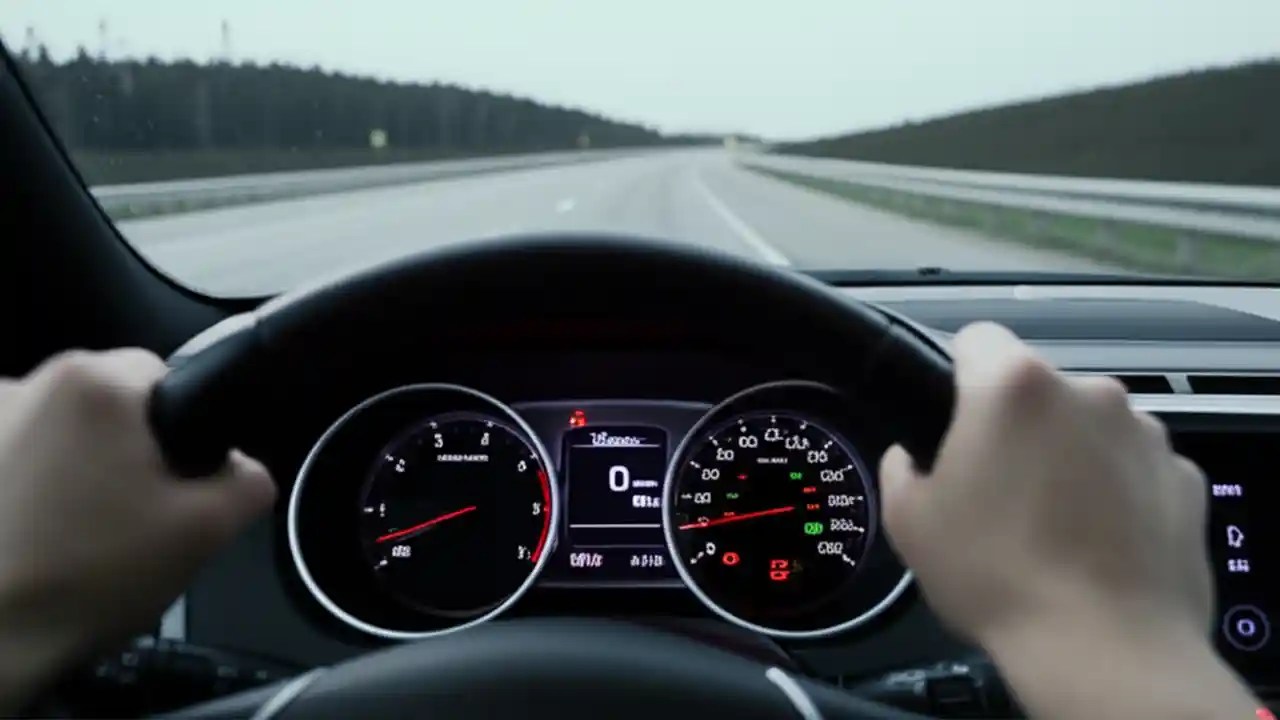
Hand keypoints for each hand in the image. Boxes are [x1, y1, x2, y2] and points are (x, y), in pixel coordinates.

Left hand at [0, 350, 274, 707]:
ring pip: (53, 432)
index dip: (178, 432)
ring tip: (73, 534)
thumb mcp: (206, 532)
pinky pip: (12, 459)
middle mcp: (23, 384)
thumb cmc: (88, 578)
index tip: (170, 483)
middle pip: (102, 404)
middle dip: (122, 450)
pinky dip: (24, 488)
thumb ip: (248, 482)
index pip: (161, 374)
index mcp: (93, 383)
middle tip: (130, 517)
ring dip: (67, 467)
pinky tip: (30, 537)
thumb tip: (243, 470)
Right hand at [880, 323, 1253, 719]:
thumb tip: (911, 460)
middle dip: (1018, 426)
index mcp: (1012, 387)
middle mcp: (1088, 392)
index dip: (958, 374)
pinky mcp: (1184, 478)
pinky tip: (1095, 542)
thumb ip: (902, 469)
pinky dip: (1117, 491)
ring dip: (1070, 457)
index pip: (976, 338)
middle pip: (1038, 388)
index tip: (954, 416)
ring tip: (1050, 525)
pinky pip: (1135, 468)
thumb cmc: (998, 578)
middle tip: (996, 489)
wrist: (1103, 650)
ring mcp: (1145, 434)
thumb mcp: (909, 522)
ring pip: (1090, 427)